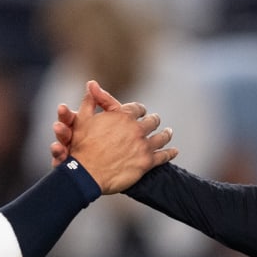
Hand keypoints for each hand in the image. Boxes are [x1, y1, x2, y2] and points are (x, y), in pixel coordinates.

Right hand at [60, 80, 176, 192]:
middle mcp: (136, 128)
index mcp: (123, 115)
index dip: (139, 110)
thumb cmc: (82, 146)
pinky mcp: (147, 162)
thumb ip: (90, 100)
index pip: (137, 108)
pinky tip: (174, 151)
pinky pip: (164, 156)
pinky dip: (170, 153)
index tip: (141, 112)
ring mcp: (143, 145)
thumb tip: (91, 84)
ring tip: (168, 132)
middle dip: (153, 120)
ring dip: (166, 134)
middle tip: (155, 121)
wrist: (86, 173)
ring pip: (161, 137)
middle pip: (152, 121)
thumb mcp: (83, 119)